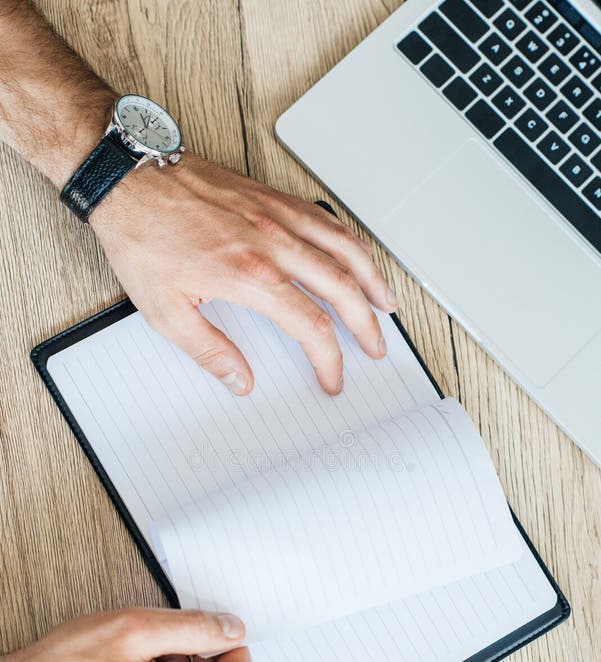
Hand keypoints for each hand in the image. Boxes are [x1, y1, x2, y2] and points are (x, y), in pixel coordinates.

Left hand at [90, 155, 396, 395]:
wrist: (128, 179)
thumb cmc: (142, 237)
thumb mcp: (166, 311)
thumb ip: (210, 351)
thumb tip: (239, 381)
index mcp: (251, 276)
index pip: (311, 327)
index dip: (330, 358)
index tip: (332, 376)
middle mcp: (274, 242)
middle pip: (343, 288)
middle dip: (366, 325)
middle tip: (376, 347)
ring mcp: (277, 215)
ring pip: (345, 248)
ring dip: (372, 279)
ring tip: (386, 304)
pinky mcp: (271, 197)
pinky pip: (325, 219)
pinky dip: (349, 240)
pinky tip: (356, 252)